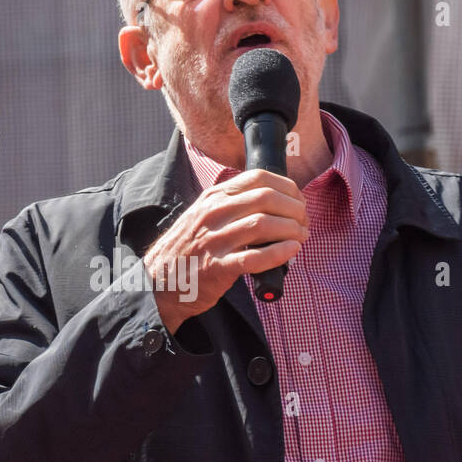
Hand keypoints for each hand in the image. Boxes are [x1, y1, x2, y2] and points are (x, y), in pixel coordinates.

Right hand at [143, 168, 309, 332]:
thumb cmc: (186, 251)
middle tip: (303, 223)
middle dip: (295, 209)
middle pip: (267, 198)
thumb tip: (273, 203)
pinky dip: (280, 253)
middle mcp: (213, 214)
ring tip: (300, 238)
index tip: (298, 201)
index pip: (259, 178)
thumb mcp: (203, 216)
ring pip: (264, 224)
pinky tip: (291, 252)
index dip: (287, 187)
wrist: (158, 283)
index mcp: (213, 198)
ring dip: (292, 230)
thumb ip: (231, 206)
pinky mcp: (217, 268)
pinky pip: (255, 257)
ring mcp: (214, 240)